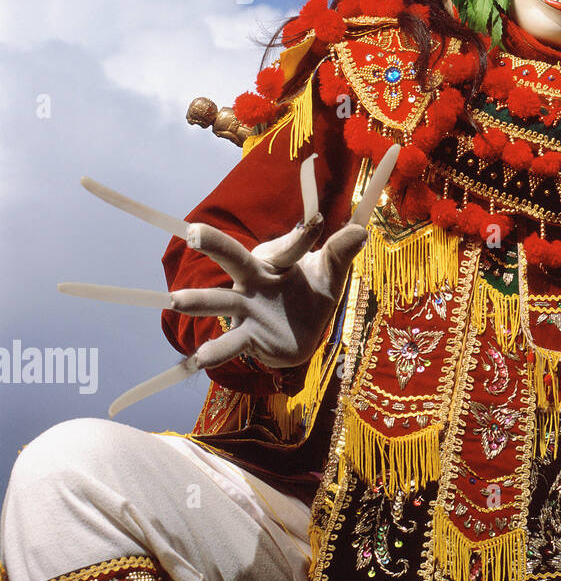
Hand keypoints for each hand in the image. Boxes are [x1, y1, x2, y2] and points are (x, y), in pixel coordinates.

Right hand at [60, 146, 398, 414]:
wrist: (301, 334)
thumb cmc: (311, 294)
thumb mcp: (331, 274)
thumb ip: (342, 252)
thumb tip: (362, 229)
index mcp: (277, 262)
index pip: (291, 246)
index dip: (305, 236)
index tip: (319, 221)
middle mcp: (255, 281)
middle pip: (234, 260)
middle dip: (215, 245)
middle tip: (195, 231)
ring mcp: (247, 309)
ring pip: (221, 302)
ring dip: (199, 302)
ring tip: (177, 300)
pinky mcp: (248, 337)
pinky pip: (229, 344)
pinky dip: (214, 352)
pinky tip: (199, 359)